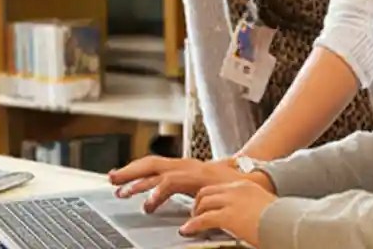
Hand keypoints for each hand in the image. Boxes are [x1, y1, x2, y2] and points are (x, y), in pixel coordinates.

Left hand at [108, 156, 241, 212]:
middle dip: (131, 171)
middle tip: (112, 180)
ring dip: (140, 183)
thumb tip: (185, 208)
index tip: (120, 180)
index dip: (138, 172)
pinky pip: (173, 183)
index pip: (158, 166)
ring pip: (159, 172)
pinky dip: (158, 193)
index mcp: (190, 169)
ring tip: (124, 193)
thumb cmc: (236, 192)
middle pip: (153, 163)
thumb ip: (194, 196)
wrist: (260, 188)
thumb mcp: (209, 193)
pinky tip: (150, 204)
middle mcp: (190, 166)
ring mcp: (195, 171)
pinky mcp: (200, 180)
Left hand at [181, 180, 277, 246]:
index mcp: (246, 186)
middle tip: (195, 214)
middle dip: (198, 203)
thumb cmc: (281, 219)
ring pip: (203, 202)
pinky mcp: (228, 216)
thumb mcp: (263, 207)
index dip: (209, 196)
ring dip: (194, 213)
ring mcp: (231, 201)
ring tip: (191, 223)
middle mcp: (237, 189)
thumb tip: (248, 217)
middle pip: (207, 191)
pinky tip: (188, 230)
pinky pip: (203, 219)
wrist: (288, 223)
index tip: (206, 205)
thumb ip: (251, 207)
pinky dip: (193, 225)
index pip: (220, 186)